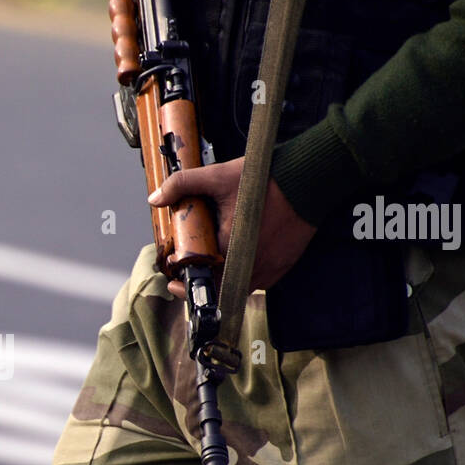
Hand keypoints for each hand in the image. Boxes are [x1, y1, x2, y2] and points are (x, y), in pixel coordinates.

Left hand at [148, 156, 316, 297]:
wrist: (309, 180)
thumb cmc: (266, 180)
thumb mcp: (218, 177)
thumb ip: (184, 184)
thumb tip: (155, 197)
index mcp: (230, 249)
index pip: (201, 280)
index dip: (183, 282)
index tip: (173, 279)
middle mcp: (250, 266)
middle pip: (219, 288)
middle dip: (202, 281)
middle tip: (189, 272)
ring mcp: (268, 269)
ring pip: (238, 287)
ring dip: (223, 278)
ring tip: (213, 264)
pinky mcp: (282, 267)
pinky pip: (258, 281)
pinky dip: (245, 274)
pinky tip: (238, 258)